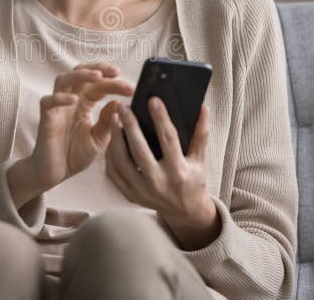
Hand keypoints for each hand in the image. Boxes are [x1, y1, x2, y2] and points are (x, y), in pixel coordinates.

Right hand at [26, 62, 133, 189]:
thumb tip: (120, 103)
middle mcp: (70, 101)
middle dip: (98, 69)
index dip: (114, 84)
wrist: (54, 174)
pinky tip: (73, 99)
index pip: (99, 86)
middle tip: (116, 72)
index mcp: (84, 104)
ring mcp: (56, 108)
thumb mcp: (99, 139)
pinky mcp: (46, 118)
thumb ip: (108, 122)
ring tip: (97, 77)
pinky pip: (48, 101)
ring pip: (63, 80)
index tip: (131, 89)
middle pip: (81, 74)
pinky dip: (60, 97)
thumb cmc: (74, 155)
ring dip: (80, 75)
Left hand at [105, 97, 220, 248]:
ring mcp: (142, 191)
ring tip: (114, 119)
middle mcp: (159, 183)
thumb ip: (200, 134)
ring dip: (115, 138)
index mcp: (178, 172)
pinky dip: (111, 155)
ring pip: (121, 161)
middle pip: (139, 149)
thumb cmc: (193, 181)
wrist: (184, 213)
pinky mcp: (130, 195)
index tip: (153, 100)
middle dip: (130, 125)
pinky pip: (114, 173)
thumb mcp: (200, 160)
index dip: (161, 118)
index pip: (168, 140)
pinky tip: (112, 140)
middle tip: (123, 106)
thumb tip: (202, 107)